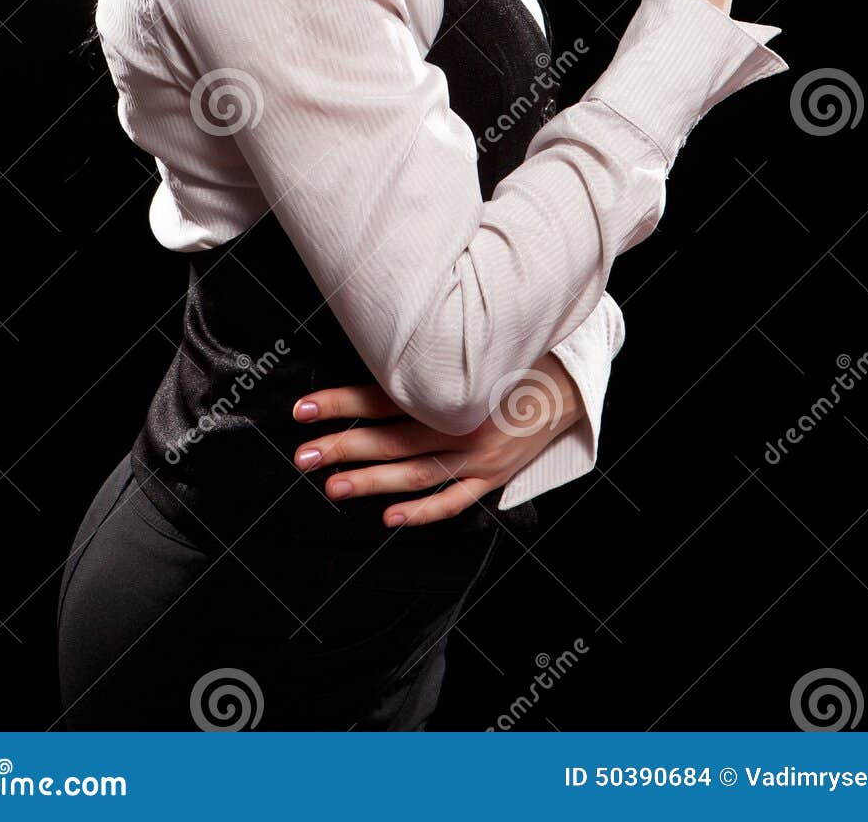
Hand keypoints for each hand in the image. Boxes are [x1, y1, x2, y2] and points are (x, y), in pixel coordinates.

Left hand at [290, 352, 583, 526]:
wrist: (565, 383)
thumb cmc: (509, 361)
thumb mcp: (471, 350)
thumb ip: (427, 362)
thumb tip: (372, 362)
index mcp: (452, 386)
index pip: (385, 395)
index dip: (340, 402)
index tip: (302, 410)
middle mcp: (463, 423)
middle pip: (393, 438)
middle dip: (343, 446)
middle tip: (304, 456)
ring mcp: (479, 454)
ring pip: (417, 472)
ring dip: (372, 480)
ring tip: (333, 485)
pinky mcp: (493, 477)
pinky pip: (454, 500)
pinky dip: (422, 512)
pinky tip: (390, 517)